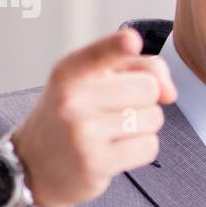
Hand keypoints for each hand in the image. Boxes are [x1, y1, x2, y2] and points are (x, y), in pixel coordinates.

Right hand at [10, 26, 177, 206]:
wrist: (35, 166)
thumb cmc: (73, 118)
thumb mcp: (91, 83)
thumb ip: (136, 68)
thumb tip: (170, 92)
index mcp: (68, 73)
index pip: (99, 54)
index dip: (118, 46)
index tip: (131, 40)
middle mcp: (71, 100)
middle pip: (148, 87)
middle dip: (145, 100)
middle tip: (117, 111)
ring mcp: (82, 133)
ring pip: (153, 118)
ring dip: (143, 126)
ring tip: (113, 132)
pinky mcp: (96, 163)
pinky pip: (149, 147)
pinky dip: (141, 150)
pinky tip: (116, 151)